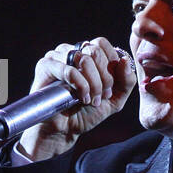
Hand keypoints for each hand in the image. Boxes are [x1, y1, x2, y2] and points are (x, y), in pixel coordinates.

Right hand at [19, 37, 136, 159]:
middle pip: (95, 51)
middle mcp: (72, 51)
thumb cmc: (88, 112)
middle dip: (104, 78)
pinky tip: (81, 99)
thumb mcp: (115, 99)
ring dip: (93, 84)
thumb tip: (125, 60)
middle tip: (102, 96)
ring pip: (83, 59)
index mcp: (87, 54)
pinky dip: (81, 86)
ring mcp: (57, 57)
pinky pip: (69, 70)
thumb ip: (126, 80)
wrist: (66, 129)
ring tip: (91, 100)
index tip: (111, 87)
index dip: (111, 64)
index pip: (102, 43)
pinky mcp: (46, 66)